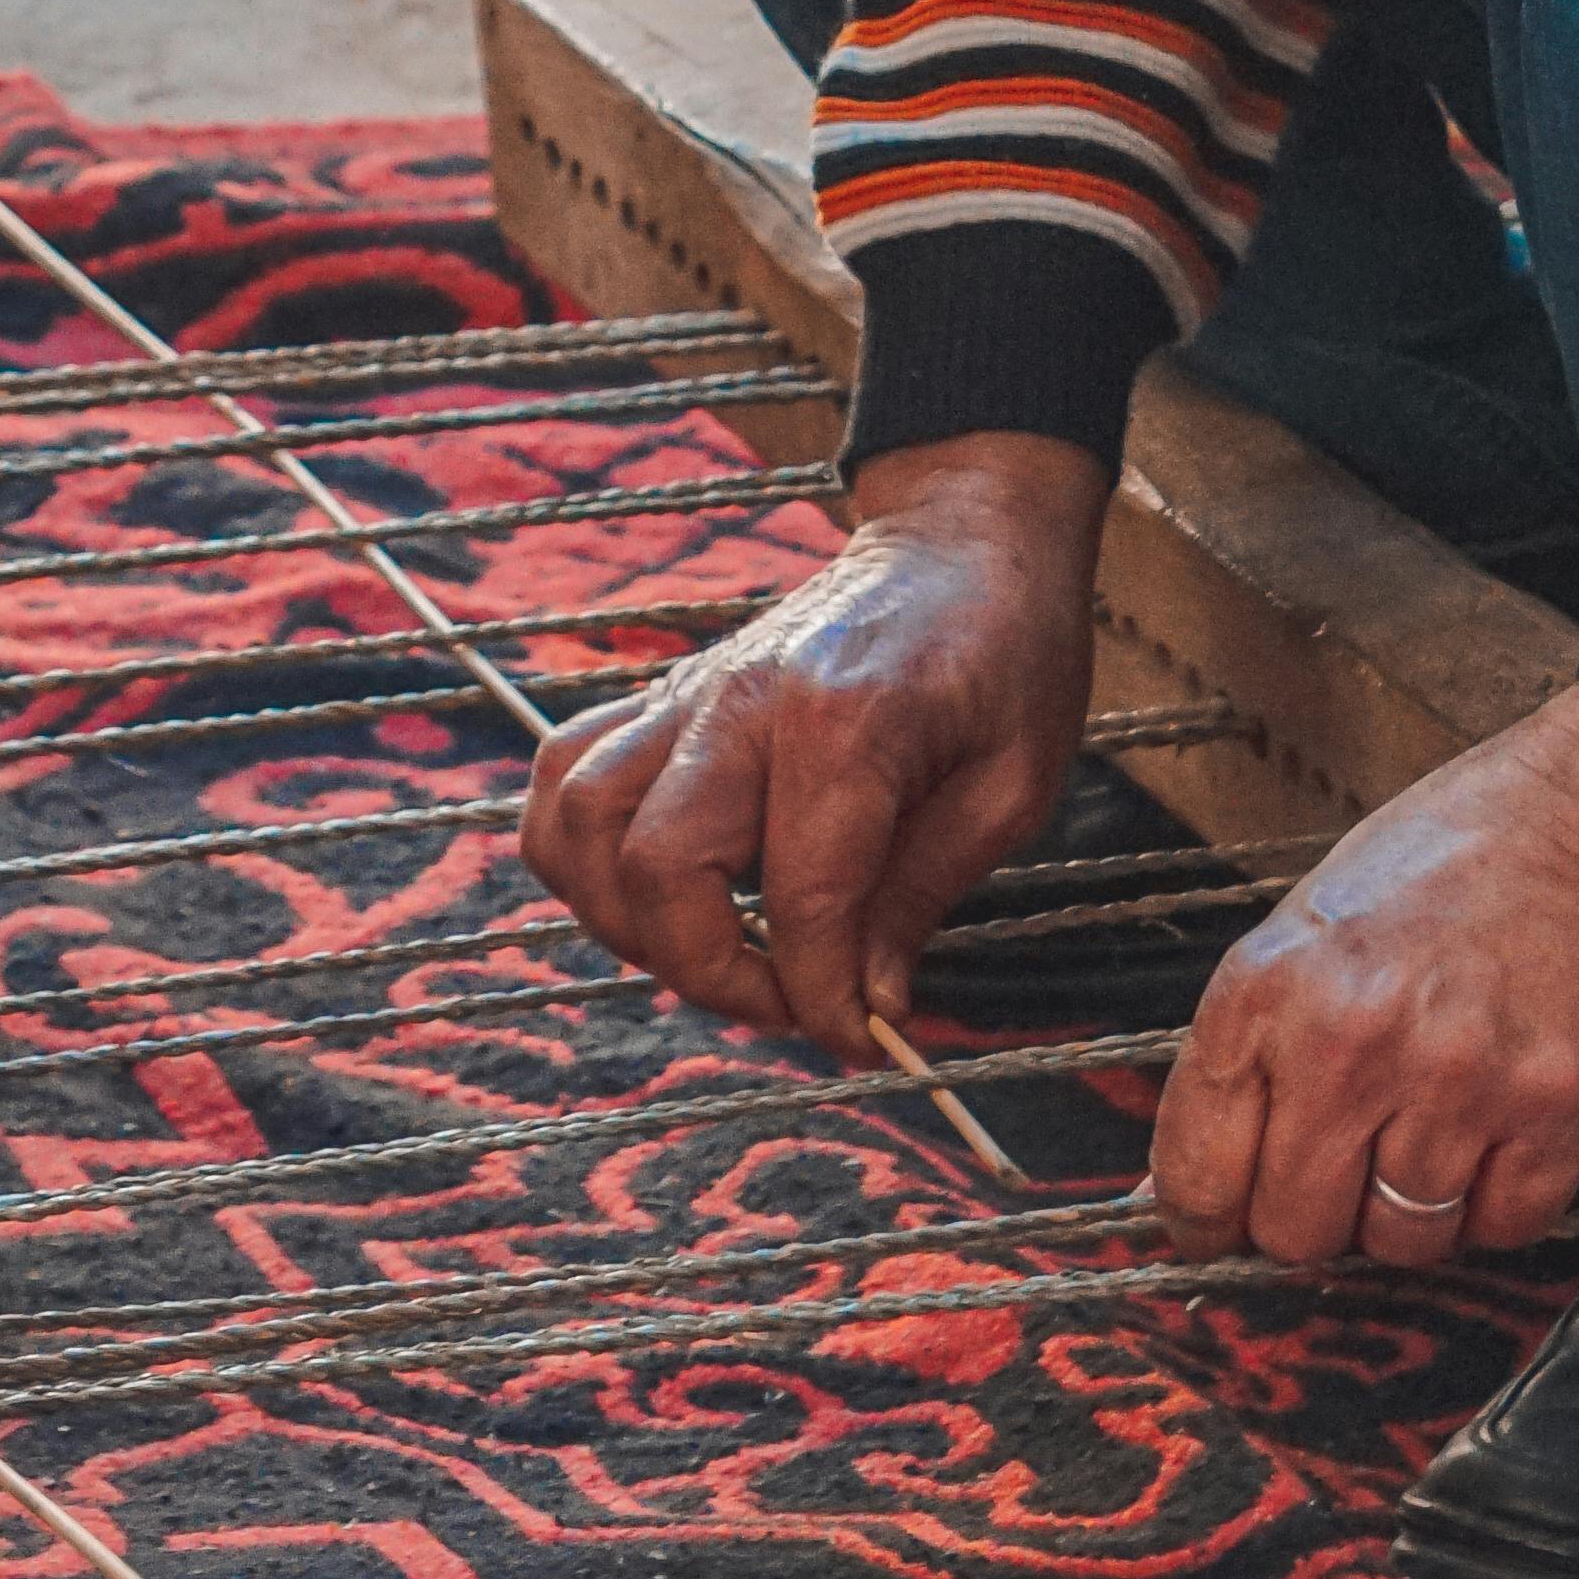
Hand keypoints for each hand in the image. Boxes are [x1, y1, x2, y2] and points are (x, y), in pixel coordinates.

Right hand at [519, 431, 1104, 1054]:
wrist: (965, 539)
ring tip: (712, 950)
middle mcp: (744, 703)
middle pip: (654, 867)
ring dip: (626, 920)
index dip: (823, 1000)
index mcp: (846, 720)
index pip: (800, 900)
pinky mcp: (665, 695)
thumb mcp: (1014, 785)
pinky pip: (564, 772)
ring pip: (580, 821)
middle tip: (789, 1000)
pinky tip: (644, 892)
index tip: (863, 1040)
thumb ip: (923, 896)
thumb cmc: (1008, 653)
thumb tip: (866, 1005)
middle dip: (712, 973)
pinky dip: (577, 850)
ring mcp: (689, 692)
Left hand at [1151, 685, 1578, 1265]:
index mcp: (1271, 986)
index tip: (1222, 1227)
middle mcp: (1355, 1039)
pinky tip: (1496, 1125)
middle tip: (1347, 1157)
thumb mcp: (1304, 931)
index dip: (1207, 1218)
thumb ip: (1246, 1055)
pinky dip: (1493, 1203)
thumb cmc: (1437, 871)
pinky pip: (1498, 1232)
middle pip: (1297, 1233)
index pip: (1197, 1172)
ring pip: (1401, 1244)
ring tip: (1432, 1118)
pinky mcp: (1555, 1113)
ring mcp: (1460, 1082)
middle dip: (1314, 1213)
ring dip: (1410, 1208)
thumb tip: (1192, 1196)